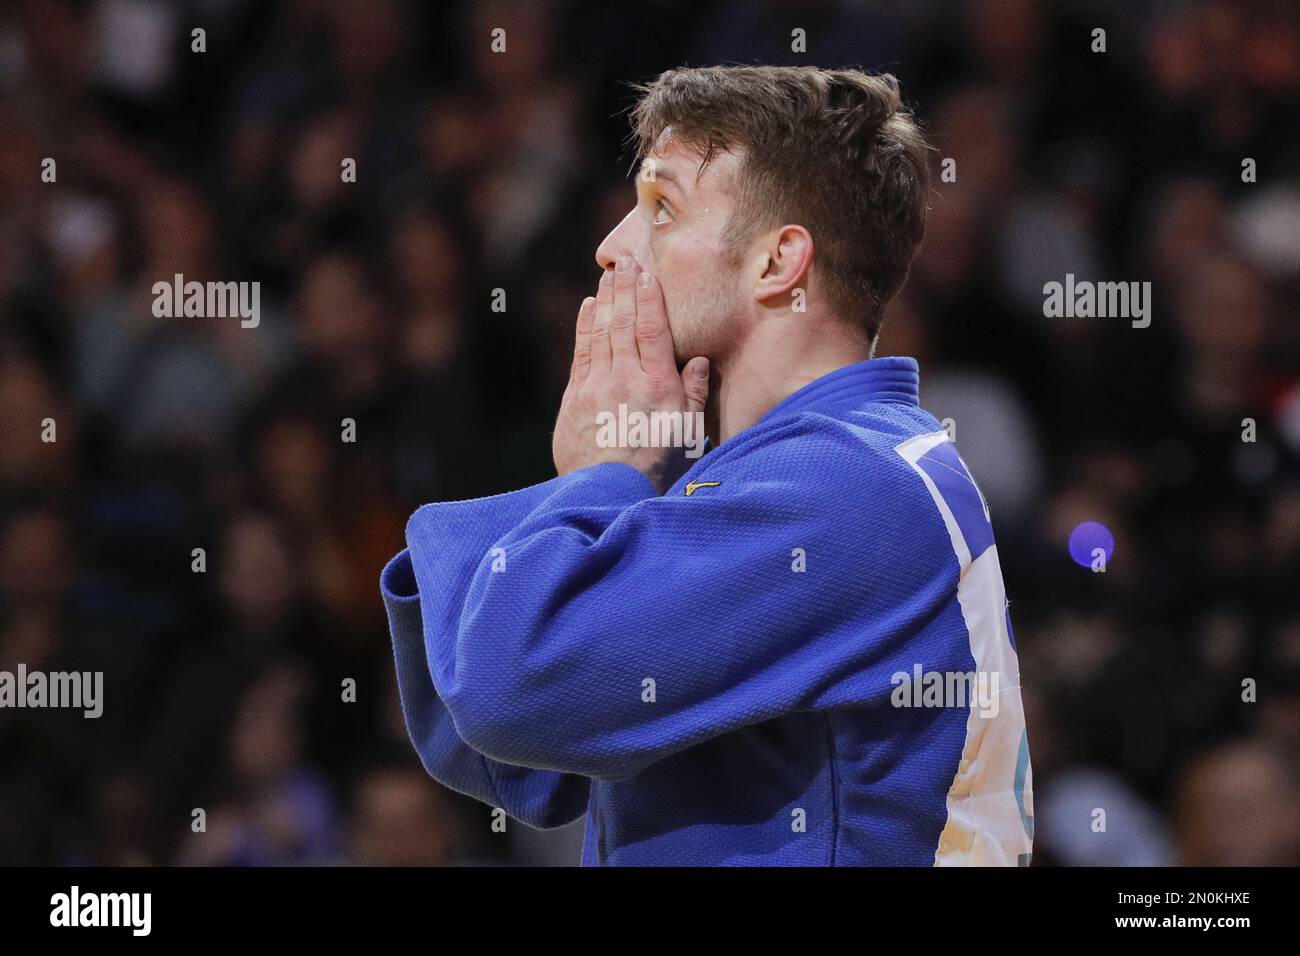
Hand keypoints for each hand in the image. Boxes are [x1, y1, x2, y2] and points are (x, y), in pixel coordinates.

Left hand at [553, 256, 709, 493]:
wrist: (609, 495)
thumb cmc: (656, 470)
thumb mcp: (687, 435)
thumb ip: (693, 395)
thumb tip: (696, 362)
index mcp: (658, 387)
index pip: (653, 330)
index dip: (649, 297)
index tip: (648, 273)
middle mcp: (625, 380)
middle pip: (624, 323)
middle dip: (625, 289)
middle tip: (626, 263)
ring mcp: (596, 387)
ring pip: (601, 333)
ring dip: (605, 301)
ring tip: (609, 277)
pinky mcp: (574, 399)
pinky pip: (581, 353)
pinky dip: (585, 326)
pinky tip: (590, 308)